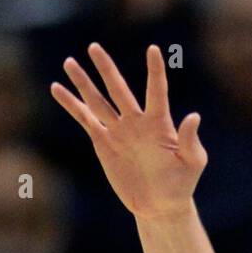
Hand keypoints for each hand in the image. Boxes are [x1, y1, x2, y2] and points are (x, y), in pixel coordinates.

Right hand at [50, 43, 206, 220]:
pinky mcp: (103, 142)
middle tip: (94, 47)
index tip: (153, 50)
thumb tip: (194, 116)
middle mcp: (136, 121)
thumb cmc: (182, 184)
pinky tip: (57, 88)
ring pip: (97, 101)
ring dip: (83, 82)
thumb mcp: (192, 163)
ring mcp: (118, 131)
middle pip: (118, 90)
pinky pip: (85, 119)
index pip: (156, 91)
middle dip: (106, 69)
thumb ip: (190, 140)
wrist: (160, 206)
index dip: (155, 71)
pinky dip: (71, 105)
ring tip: (69, 62)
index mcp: (159, 123)